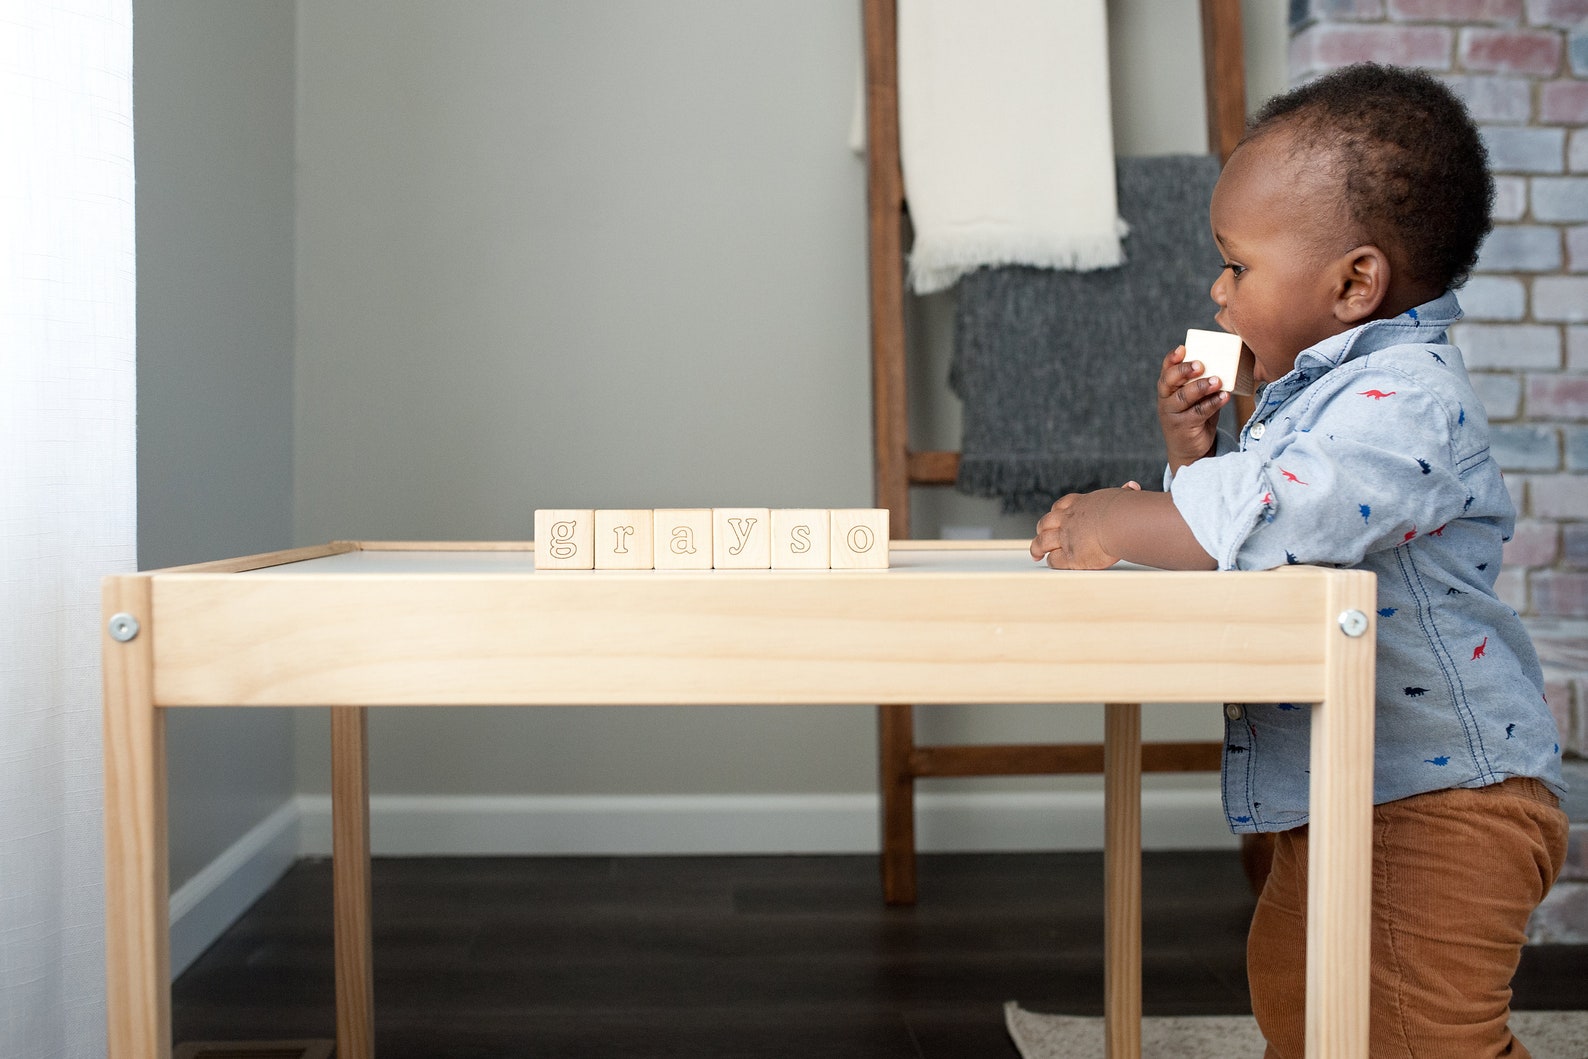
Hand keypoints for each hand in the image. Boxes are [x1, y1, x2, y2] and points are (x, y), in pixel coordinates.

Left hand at [1029, 482, 1139, 569]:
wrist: (1119, 523)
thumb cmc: (1125, 510)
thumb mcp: (1123, 496)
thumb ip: (1126, 493)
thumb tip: (1132, 486)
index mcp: (1081, 504)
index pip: (1062, 505)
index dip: (1056, 512)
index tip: (1054, 516)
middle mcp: (1068, 520)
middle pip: (1046, 523)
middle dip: (1041, 529)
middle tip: (1040, 534)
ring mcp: (1066, 538)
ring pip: (1042, 542)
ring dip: (1037, 548)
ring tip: (1036, 554)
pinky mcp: (1070, 556)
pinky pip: (1054, 560)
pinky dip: (1052, 561)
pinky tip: (1052, 563)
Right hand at [1158, 344, 1227, 472]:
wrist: (1190, 452)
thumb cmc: (1196, 419)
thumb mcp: (1196, 400)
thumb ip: (1203, 385)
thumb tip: (1229, 367)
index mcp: (1168, 389)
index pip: (1166, 370)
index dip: (1172, 359)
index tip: (1182, 348)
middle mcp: (1166, 400)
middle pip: (1170, 381)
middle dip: (1184, 370)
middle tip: (1201, 365)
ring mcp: (1172, 414)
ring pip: (1184, 397)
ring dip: (1201, 387)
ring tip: (1218, 381)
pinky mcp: (1183, 427)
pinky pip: (1198, 412)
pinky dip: (1213, 403)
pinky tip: (1224, 396)